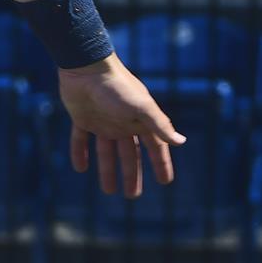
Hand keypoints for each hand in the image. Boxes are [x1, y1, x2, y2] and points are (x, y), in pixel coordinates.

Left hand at [59, 54, 185, 198]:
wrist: (85, 66)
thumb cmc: (116, 86)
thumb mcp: (141, 107)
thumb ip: (160, 124)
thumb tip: (181, 142)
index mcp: (139, 119)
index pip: (154, 146)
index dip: (160, 163)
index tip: (165, 182)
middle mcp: (122, 122)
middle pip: (129, 154)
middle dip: (132, 174)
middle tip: (133, 196)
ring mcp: (102, 120)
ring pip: (106, 151)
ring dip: (107, 170)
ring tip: (108, 191)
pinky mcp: (82, 117)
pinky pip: (80, 139)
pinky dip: (80, 153)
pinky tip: (80, 168)